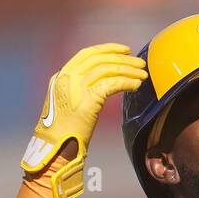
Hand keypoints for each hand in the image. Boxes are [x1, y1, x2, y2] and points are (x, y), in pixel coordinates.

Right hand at [21, 43, 146, 197]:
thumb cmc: (63, 131)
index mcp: (61, 76)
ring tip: (143, 75)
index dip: (107, 49)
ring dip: (129, 70)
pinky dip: (127, 82)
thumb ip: (80, 88)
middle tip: (140, 63)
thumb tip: (103, 81)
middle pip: (100, 59)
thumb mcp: (67, 102)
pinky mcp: (88, 100)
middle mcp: (67, 78)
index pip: (86, 54)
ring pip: (108, 69)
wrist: (55, 148)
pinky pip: (112, 84)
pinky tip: (136, 85)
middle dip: (122, 59)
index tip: (124, 50)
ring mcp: (76, 88)